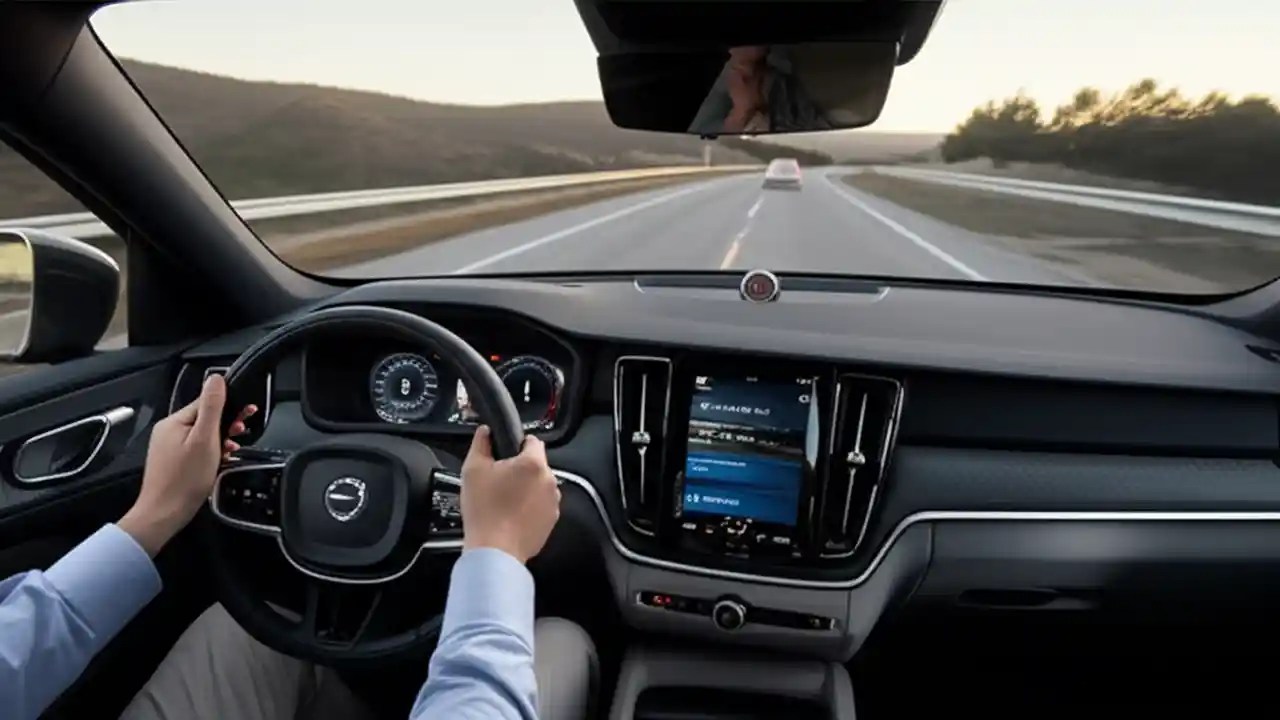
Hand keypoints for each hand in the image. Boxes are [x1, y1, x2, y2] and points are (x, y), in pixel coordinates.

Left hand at [119, 375, 256, 555]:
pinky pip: (196, 449)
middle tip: (240, 434)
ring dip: (220, 441)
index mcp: (174, 422)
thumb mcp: (204, 439)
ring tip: (230, 451)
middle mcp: (168, 431)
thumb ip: (212, 407)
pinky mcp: (172, 462)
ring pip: (202, 435)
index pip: (206, 403)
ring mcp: (168, 447)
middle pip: (204, 419)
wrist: (164, 514)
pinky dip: (211, 453)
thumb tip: (216, 378)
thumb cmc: (185, 479)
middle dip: (225, 425)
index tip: (247, 413)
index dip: (229, 408)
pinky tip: (219, 462)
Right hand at [460, 426, 559, 563]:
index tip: (504, 455)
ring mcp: (553, 502)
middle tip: (499, 481)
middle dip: (520, 469)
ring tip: (505, 501)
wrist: (494, 550)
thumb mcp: (473, 470)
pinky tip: (512, 515)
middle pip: (536, 465)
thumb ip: (481, 444)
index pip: (532, 441)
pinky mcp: (551, 520)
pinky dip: (530, 507)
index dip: (517, 445)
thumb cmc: (484, 511)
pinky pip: (541, 505)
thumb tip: (485, 432)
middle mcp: (549, 481)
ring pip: (539, 485)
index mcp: (533, 464)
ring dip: (527, 488)